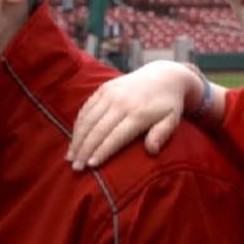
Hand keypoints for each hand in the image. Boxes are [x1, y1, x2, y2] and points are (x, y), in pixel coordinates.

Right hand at [67, 61, 194, 168]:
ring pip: (88, 119)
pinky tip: (74, 139)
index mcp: (139, 113)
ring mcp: (110, 93)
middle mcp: (121, 102)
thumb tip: (151, 151)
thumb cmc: (168, 105)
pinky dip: (78, 125)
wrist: (164, 76)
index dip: (102, 152)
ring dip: (77, 139)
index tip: (90, 166)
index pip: (115, 136)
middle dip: (84, 150)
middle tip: (76, 168)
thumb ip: (162, 135)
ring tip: (70, 157)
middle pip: (98, 130)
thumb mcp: (172, 120)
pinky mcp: (103, 88)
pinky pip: (86, 108)